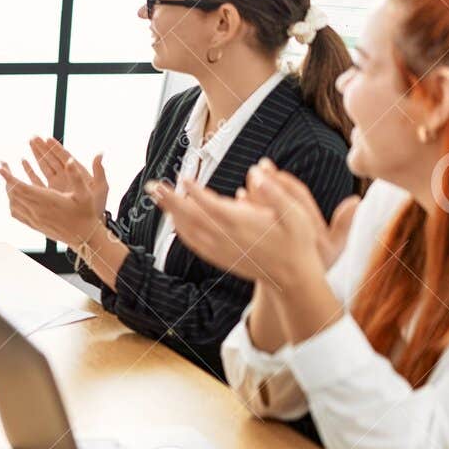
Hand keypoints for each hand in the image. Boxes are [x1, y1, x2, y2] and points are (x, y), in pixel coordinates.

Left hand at [0, 137, 108, 247]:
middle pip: (13, 194)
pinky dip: (11, 203)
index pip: (21, 187)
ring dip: (8, 190)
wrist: (84, 237)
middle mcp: (37, 211)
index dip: (9, 177)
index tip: (0, 167)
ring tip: (9, 179)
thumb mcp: (85, 193)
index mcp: (47, 201)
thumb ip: (76, 175)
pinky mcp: (35, 225)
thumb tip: (70, 159)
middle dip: (6, 178)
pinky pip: (16, 214)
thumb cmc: (86, 214)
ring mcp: (34, 219)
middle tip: (3, 165)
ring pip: (13, 203)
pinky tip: (13, 197)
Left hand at [145, 159, 336, 285]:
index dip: (195, 191)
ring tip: (158, 198)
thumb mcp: (296, 213)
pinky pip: (194, 244)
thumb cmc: (296, 242)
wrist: (292, 278)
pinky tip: (175, 222)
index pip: (211, 205)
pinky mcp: (219, 258)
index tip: (182, 178)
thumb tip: (257, 170)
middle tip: (152, 186)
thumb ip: (275, 191)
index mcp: (242, 224)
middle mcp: (226, 238)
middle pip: (191, 217)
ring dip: (171, 214)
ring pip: (188, 231)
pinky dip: (181, 231)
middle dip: (170, 201)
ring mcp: (220, 250)